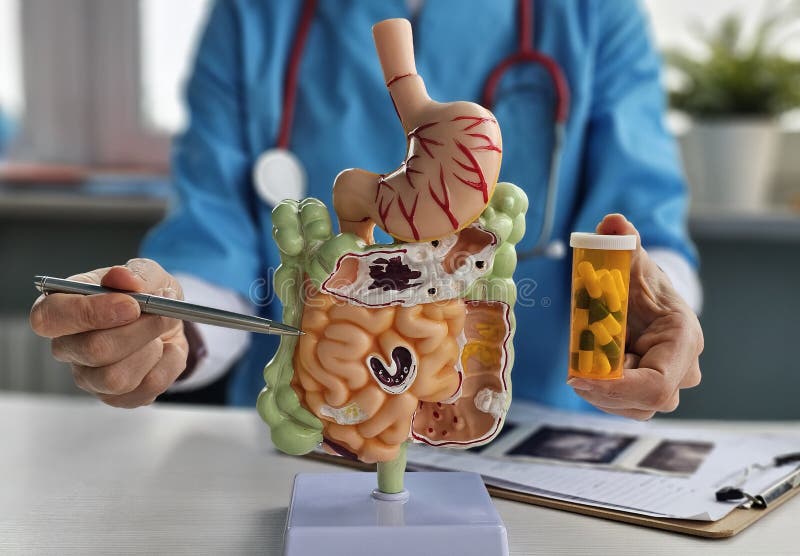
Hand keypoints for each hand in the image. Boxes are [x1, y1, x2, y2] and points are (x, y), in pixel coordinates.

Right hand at [30, 259, 188, 407]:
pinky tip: (166, 350)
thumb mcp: (147, 274)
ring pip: (117, 378)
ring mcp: (88, 377)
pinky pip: (145, 389)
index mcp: (61, 309)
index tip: (131, 305)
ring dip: (152, 350)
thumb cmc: (146, 296)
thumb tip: (123, 277)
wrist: (168, 322)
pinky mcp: (115, 397)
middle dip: (139, 330)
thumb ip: (136, 273)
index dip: (88, 313)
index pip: (49, 318)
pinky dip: (168, 366)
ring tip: (160, 332)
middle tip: (163, 313)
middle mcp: (67, 347)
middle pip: (93, 350)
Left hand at [567, 215, 702, 419]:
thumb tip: (612, 222)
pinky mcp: (652, 393)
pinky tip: (589, 374)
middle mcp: (685, 368)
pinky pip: (626, 407)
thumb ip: (621, 240)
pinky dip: (603, 395)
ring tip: (583, 369)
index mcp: (683, 338)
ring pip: (634, 410)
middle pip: (646, 403)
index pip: (657, 384)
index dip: (616, 388)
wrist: (648, 296)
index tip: (579, 378)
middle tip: (574, 375)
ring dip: (602, 396)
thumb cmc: (640, 280)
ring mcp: (671, 384)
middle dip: (605, 392)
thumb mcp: (630, 258)